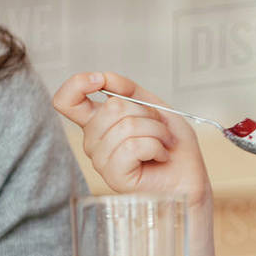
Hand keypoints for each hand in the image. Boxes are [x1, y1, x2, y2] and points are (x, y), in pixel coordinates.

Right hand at [52, 72, 210, 205]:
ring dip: (158, 132)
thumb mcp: (156, 109)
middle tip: (160, 130)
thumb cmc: (174, 147)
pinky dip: (157, 147)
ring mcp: (100, 160)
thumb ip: (130, 91)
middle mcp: (93, 141)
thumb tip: (106, 77)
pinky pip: (133, 146)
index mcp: (99, 123)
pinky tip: (161, 157)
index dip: (77, 84)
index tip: (100, 80)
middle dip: (149, 113)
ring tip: (163, 144)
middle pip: (112, 106)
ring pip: (127, 125)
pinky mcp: (113, 176)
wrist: (190, 178)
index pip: (66, 101)